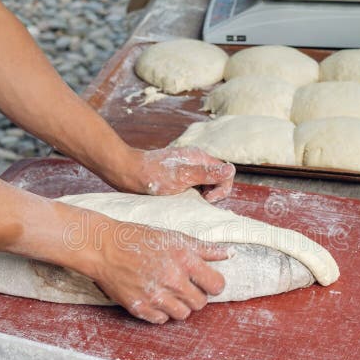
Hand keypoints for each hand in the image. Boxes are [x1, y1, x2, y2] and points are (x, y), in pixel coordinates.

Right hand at [88, 221, 227, 323]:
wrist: (104, 247)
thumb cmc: (139, 238)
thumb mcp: (174, 237)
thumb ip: (204, 248)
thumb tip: (229, 254)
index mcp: (184, 259)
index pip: (216, 285)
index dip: (214, 284)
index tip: (207, 281)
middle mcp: (172, 279)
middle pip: (201, 303)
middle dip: (196, 295)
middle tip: (185, 286)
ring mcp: (155, 296)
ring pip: (183, 314)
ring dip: (180, 305)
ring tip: (170, 292)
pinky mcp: (139, 307)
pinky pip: (161, 320)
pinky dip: (161, 312)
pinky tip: (155, 298)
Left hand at [115, 147, 234, 201]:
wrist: (127, 175)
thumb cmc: (153, 175)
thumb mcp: (182, 176)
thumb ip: (207, 173)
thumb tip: (231, 169)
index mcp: (200, 158)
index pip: (226, 172)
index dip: (222, 188)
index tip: (206, 198)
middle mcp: (196, 163)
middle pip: (218, 180)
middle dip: (213, 193)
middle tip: (197, 201)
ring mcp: (188, 172)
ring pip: (207, 186)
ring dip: (202, 196)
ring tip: (188, 201)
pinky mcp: (179, 181)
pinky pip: (195, 189)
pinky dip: (193, 197)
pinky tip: (181, 201)